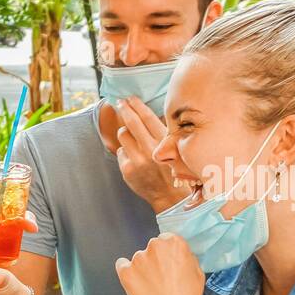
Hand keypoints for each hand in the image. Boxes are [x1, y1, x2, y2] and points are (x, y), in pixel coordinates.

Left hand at [114, 97, 179, 211]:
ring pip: (123, 135)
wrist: (169, 196)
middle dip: (124, 109)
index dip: (137, 105)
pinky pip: (120, 152)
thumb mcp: (174, 149)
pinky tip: (134, 158)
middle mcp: (150, 149)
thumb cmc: (174, 171)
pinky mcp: (127, 169)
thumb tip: (145, 116)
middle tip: (120, 102)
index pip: (147, 117)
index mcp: (164, 142)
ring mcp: (137, 160)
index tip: (131, 98)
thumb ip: (161, 134)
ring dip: (125, 133)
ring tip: (131, 138)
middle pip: (132, 122)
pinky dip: (126, 152)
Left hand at [115, 233, 205, 294]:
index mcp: (173, 242)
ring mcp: (138, 258)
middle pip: (152, 248)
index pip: (166, 239)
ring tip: (151, 286)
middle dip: (155, 259)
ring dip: (143, 268)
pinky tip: (134, 281)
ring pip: (139, 259)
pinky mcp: (125, 271)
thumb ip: (186, 257)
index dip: (168, 253)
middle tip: (161, 277)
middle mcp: (155, 246)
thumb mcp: (197, 271)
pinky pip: (121, 264)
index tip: (168, 263)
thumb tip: (178, 255)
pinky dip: (126, 271)